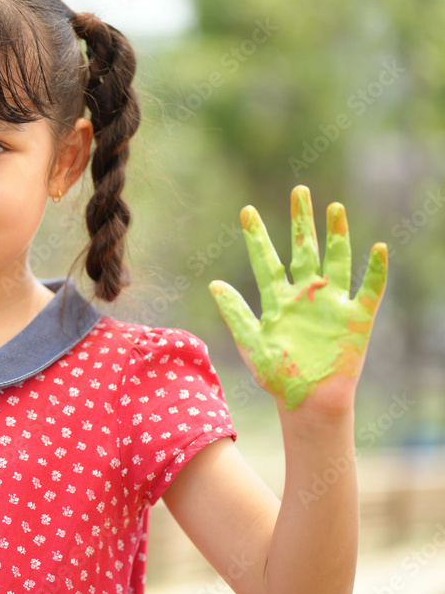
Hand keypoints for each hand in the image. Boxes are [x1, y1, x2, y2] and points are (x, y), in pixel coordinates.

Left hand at [209, 185, 387, 411]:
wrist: (307, 403)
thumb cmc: (276, 376)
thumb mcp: (250, 344)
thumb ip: (235, 314)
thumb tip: (214, 284)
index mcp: (277, 299)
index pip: (265, 260)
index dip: (257, 237)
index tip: (246, 211)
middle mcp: (305, 295)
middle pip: (303, 249)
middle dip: (301, 221)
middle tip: (298, 190)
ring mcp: (331, 304)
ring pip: (336, 260)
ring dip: (336, 235)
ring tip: (334, 206)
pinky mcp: (356, 319)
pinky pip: (369, 290)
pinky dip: (375, 270)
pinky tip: (379, 248)